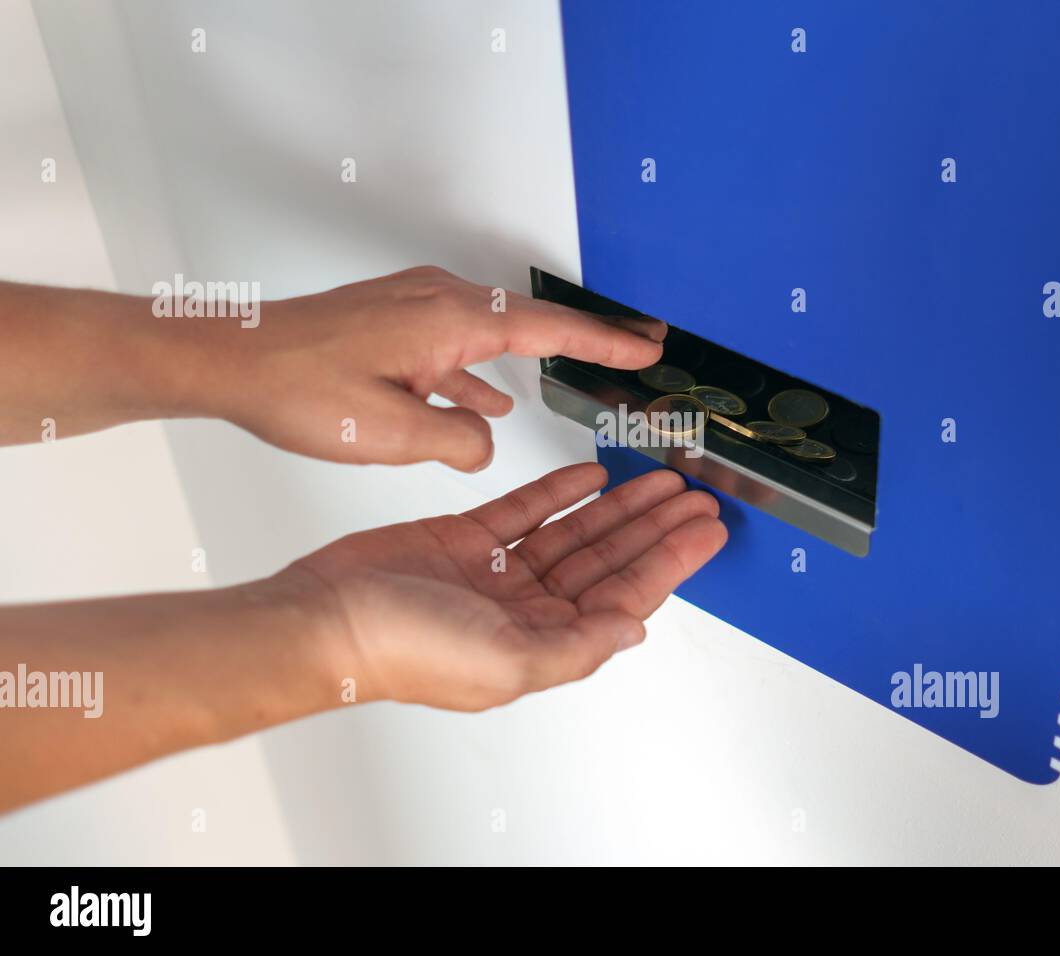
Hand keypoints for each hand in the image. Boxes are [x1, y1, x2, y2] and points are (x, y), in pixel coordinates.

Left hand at [209, 266, 665, 469]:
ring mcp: (414, 307)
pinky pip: (454, 344)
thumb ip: (458, 440)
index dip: (604, 340)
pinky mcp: (392, 321)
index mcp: (450, 321)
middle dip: (582, 339)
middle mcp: (439, 301)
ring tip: (571, 370)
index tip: (647, 345)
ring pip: (492, 332)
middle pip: (530, 319)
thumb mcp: (391, 433)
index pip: (549, 329)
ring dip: (532, 354)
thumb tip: (485, 440)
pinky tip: (485, 400)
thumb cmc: (298, 388)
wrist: (230, 360)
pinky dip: (478, 370)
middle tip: (631, 350)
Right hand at [285, 462, 726, 710]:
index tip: (705, 531)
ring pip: (574, 531)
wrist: (324, 618)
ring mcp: (496, 572)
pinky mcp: (465, 539)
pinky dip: (559, 491)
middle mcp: (525, 609)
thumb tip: (634, 629)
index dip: (669, 562)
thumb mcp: (507, 659)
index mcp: (541, 642)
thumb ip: (577, 645)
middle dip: (655, 527)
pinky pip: (526, 510)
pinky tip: (592, 475)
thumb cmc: (402, 650)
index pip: (623, 595)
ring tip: (658, 479)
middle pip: (607, 560)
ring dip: (618, 506)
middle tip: (696, 496)